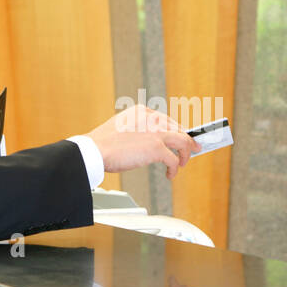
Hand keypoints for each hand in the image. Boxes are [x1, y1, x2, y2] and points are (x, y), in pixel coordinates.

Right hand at [85, 105, 200, 177]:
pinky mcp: (157, 148)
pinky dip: (174, 168)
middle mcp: (152, 119)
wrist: (95, 150)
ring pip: (183, 141)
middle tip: (191, 149)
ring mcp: (156, 133)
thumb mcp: (122, 126)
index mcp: (142, 112)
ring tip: (182, 163)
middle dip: (186, 141)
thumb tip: (147, 142)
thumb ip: (137, 129)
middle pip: (178, 129)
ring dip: (185, 154)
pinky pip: (174, 159)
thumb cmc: (102, 143)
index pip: (166, 120)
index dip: (175, 130)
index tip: (178, 138)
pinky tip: (170, 174)